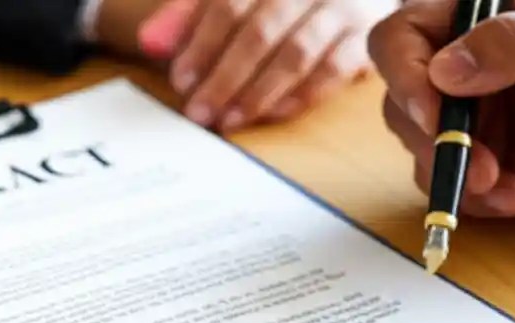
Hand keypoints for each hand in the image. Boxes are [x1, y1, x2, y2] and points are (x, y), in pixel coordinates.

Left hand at [130, 0, 385, 127]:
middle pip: (261, 31)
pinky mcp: (365, 34)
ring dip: (258, 92)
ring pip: (296, 53)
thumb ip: (188, 15)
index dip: (202, 44)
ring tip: (229, 120)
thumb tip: (149, 42)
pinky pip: (334, 69)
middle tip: (200, 112)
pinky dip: (302, 95)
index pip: (228, 3)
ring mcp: (341, 5)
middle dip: (225, 77)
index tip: (181, 80)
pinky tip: (272, 114)